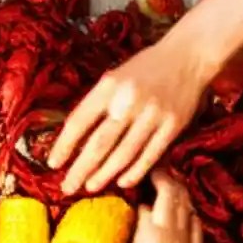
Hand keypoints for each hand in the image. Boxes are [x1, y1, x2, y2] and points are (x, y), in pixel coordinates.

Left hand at [49, 40, 212, 192]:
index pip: (79, 121)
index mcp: (109, 86)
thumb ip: (98, 103)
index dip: (64, 145)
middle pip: (99, 143)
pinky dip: (135, 171)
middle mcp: (129, 100)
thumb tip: (75, 138)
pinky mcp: (173, 124)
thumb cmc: (146, 68)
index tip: (53, 163)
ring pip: (124, 153)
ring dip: (104, 174)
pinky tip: (122, 182)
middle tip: (67, 187)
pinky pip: (151, 154)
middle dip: (80, 169)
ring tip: (90, 187)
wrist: (189, 55)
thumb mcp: (116, 76)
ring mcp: (152, 114)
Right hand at [98, 170, 211, 242]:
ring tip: (167, 181)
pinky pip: (195, 220)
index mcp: (150, 231)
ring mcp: (188, 238)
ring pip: (186, 203)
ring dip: (177, 189)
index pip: (144, 201)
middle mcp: (171, 228)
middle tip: (150, 167)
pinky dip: (188, 210)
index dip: (134, 191)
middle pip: (171, 191)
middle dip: (162, 175)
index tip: (124, 183)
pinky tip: (185, 211)